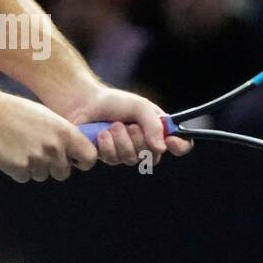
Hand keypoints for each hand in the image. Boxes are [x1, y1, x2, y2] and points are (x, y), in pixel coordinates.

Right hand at [0, 89, 97, 182]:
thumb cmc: (16, 112)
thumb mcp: (47, 116)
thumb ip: (63, 134)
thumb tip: (74, 151)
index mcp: (65, 132)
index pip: (90, 157)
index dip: (83, 162)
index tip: (75, 161)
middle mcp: (54, 148)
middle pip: (63, 173)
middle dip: (53, 167)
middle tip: (38, 152)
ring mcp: (37, 159)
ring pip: (43, 175)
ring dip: (34, 167)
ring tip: (21, 147)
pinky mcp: (20, 168)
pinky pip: (25, 177)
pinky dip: (18, 169)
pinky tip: (11, 153)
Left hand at [56, 81, 193, 166]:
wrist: (82, 102)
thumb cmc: (114, 101)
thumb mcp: (139, 106)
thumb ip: (153, 124)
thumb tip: (161, 149)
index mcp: (157, 130)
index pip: (180, 145)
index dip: (180, 146)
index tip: (171, 142)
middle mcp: (144, 144)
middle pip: (153, 156)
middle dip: (139, 140)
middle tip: (128, 125)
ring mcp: (125, 152)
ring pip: (131, 159)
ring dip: (121, 141)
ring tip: (111, 126)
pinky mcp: (107, 157)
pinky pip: (113, 160)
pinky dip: (107, 145)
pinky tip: (101, 134)